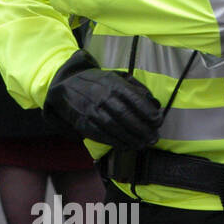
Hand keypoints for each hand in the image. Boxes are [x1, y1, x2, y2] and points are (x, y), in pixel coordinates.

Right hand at [44, 50, 162, 149]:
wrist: (66, 87)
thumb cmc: (97, 83)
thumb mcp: (116, 77)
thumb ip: (135, 88)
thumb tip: (154, 103)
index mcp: (112, 83)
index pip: (133, 98)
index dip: (147, 111)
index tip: (158, 121)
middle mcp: (101, 96)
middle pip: (124, 115)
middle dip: (142, 129)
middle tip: (154, 139)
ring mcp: (90, 110)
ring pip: (114, 127)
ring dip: (131, 139)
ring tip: (142, 145)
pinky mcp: (83, 123)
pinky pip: (102, 135)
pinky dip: (116, 142)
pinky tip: (127, 146)